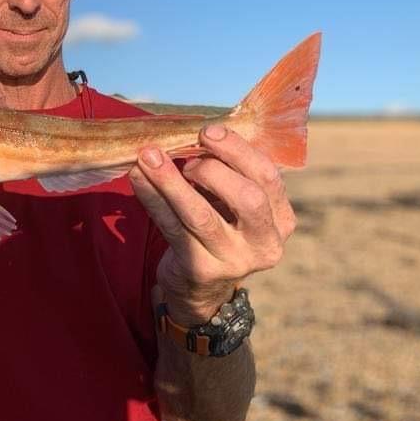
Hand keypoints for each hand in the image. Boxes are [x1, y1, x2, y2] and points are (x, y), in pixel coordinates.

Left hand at [128, 124, 295, 325]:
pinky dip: (152, 199)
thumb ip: (229, 174)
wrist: (201, 288)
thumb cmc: (219, 230)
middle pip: (247, 197)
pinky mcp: (200, 270)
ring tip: (148, 157)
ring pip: (201, 215)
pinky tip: (137, 178)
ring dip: (170, 180)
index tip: (209, 132)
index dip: (238, 150)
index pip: (268, 177)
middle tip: (186, 155)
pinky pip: (172, 228)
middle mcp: (266, 244)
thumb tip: (195, 134)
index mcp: (282, 220)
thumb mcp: (234, 206)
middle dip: (213, 168)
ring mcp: (234, 261)